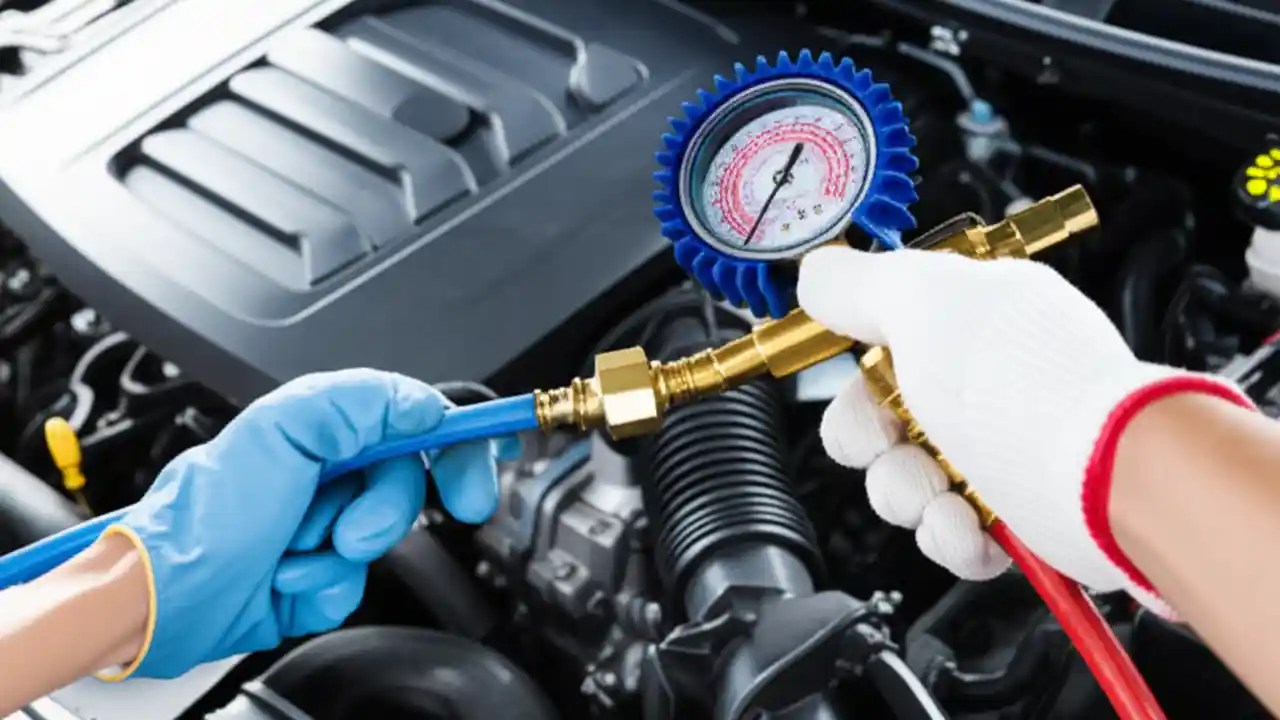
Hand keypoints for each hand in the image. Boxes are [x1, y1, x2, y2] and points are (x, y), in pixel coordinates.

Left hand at [104, 369, 505, 678]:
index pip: (414, 418)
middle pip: (411, 484)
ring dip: (341, 554)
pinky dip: (325, 589)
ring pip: (387, 540)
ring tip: (294, 553)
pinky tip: (286, 580)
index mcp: (325, 427)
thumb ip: (357, 402)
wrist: (163, 598)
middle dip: (386, 511)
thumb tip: (423, 403)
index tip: (494, 451)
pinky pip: (357, 585)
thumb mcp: (280, 431)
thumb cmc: (205, 516)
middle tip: (353, 528)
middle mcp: (329, 472)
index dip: (460, 434)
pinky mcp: (319, 577)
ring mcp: (325, 525)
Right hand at [798, 246, 1246, 609]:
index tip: (860, 382)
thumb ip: (861, 284)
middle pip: (877, 422)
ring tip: (946, 492)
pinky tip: (973, 524)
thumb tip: (817, 273)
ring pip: (903, 482)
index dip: (856, 370)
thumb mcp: (924, 301)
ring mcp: (997, 449)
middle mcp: (981, 382)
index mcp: (968, 320)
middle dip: (873, 443)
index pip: (881, 341)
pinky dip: (952, 535)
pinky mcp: (1011, 513)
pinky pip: (946, 533)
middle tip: (899, 441)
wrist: (1105, 482)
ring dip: (908, 494)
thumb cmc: (1026, 386)